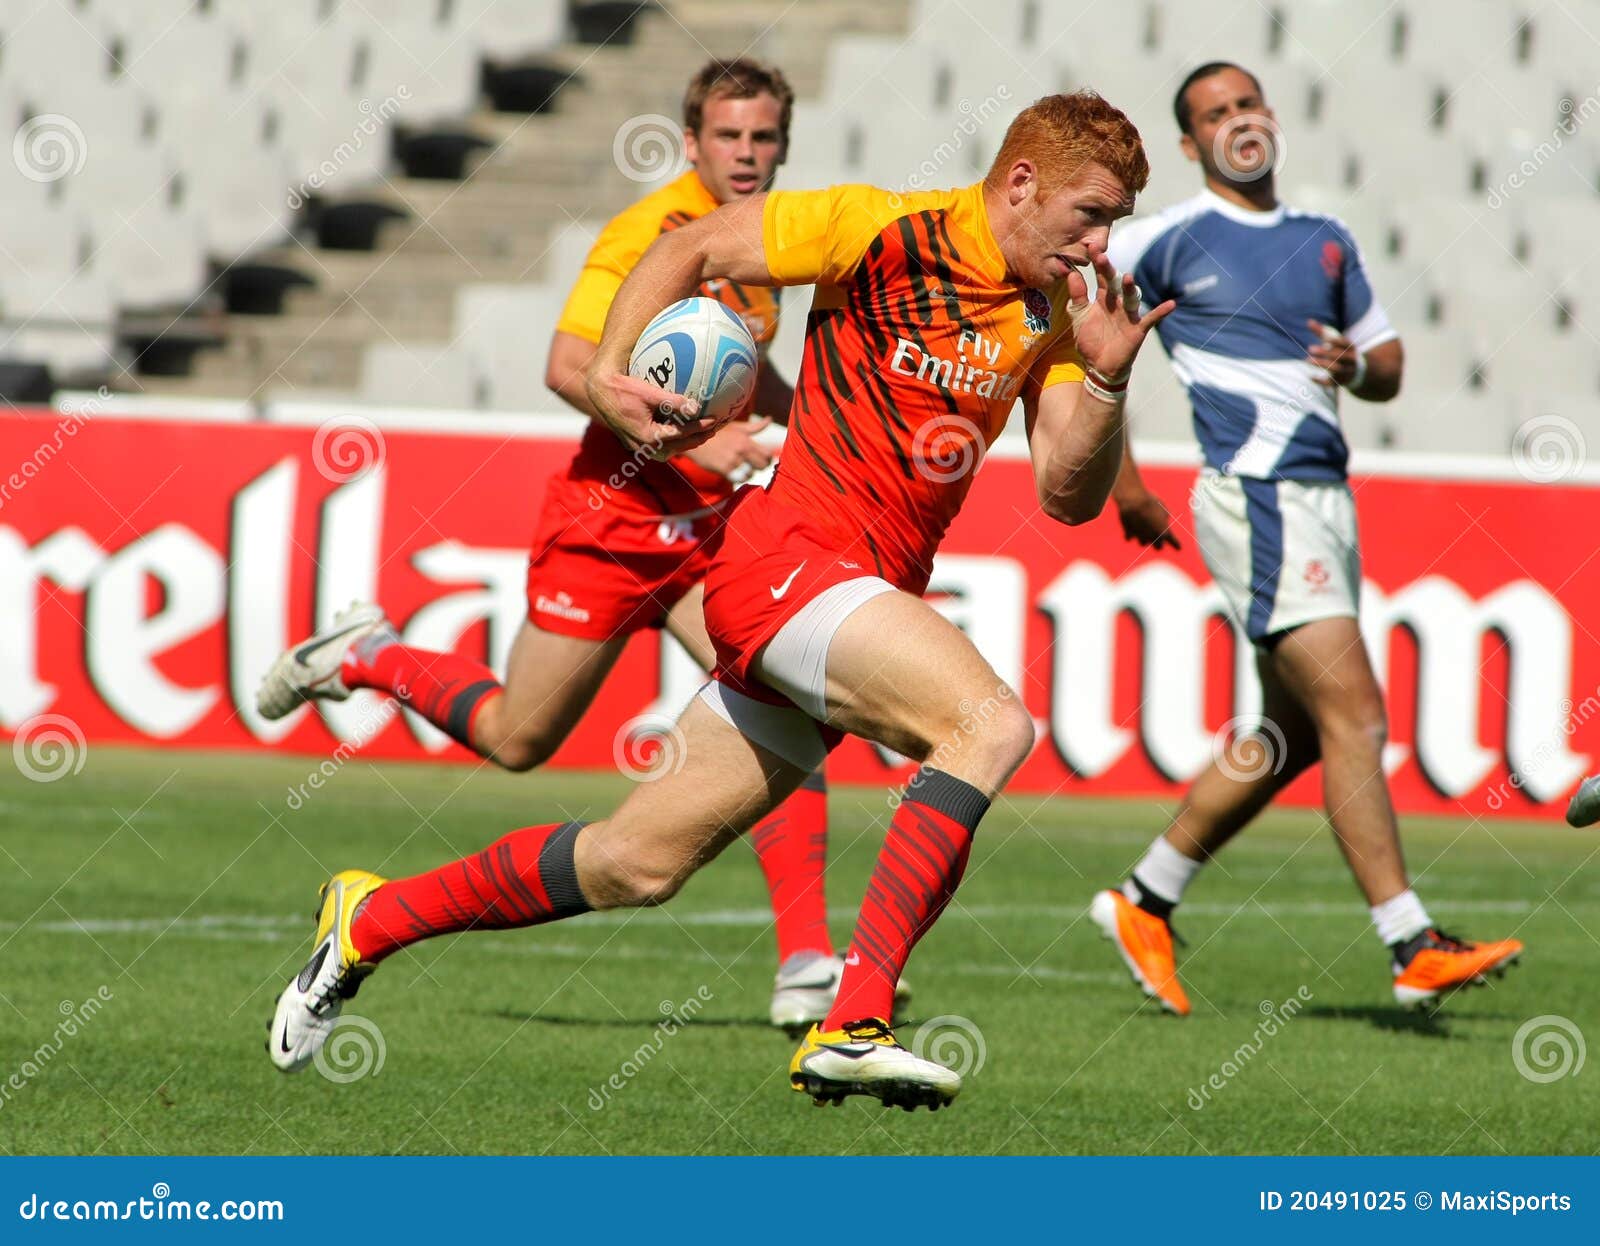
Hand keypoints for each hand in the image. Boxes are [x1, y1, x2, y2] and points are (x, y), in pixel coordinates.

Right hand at [585, 365, 719, 459]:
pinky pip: (660, 446)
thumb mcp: (649, 393)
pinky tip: (682, 431)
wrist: (599, 391)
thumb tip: (696, 407)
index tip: (714, 420)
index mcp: (649, 436)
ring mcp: (639, 447)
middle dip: (698, 439)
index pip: (681, 434)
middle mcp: (644, 446)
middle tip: (714, 429)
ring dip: (686, 443)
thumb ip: (673, 402)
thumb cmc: (623, 388)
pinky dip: (673, 440)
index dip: (700, 427)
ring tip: (702, 433)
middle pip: (678, 447)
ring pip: (670, 450)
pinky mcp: (636, 442)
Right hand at [684, 416, 773, 481]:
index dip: (767, 458)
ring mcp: (732, 461)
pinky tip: (733, 472)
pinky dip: (738, 477)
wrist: (695, 437)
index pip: (767, 454)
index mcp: (746, 440)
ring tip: (741, 468)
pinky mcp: (723, 470)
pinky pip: (738, 479)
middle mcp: (741, 451)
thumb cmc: (718, 431)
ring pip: (750, 474)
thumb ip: (755, 427)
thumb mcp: (737, 427)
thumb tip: (770, 419)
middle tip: (752, 465)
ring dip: (747, 472)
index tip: (762, 459)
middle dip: (759, 466)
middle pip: (762, 466)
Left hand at [1066, 241, 1175, 378]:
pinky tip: (1171, 304)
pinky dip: (1161, 312)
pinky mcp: (1138, 329)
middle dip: (1108, 270)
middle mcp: (1117, 303)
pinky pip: (1151, 319)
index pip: (1101, 276)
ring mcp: (1129, 315)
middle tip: (1101, 257)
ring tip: (1127, 278)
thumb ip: (1077, 297)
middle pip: (1114, 283)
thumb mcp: (1080, 317)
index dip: (1096, 263)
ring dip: (1129, 288)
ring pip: (1131, 297)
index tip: (1090, 247)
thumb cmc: (1091, 341)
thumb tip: (1071, 274)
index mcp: (1103, 298)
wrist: (1099, 367)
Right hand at [1116, 488, 1180, 548]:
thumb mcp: (1162, 507)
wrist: (1133, 501)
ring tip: (1141, 527)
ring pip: (1143, 543)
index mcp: (1165, 531)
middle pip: (1158, 547)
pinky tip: (1130, 527)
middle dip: (1158, 542)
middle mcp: (1154, 537)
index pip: (1173, 542)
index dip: (1176, 544)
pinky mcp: (1129, 534)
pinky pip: (1130, 537)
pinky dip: (1130, 533)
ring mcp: (1141, 537)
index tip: (1179, 547)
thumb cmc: (1150, 501)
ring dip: (1143, 537)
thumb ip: (1163, 516)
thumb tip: (1161, 520)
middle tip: (1156, 536)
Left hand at [1306, 319, 1359, 387]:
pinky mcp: (1341, 382)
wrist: (1360, 373)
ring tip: (1307, 360)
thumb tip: (1308, 321)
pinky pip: (1332, 383)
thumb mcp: (1337, 342)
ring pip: (1335, 368)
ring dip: (1321, 364)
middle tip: (1310, 348)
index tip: (1324, 339)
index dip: (1335, 341)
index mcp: (1350, 348)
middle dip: (1325, 352)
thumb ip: (1323, 332)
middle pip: (1338, 356)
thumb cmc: (1342, 352)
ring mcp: (1346, 372)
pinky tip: (1311, 377)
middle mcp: (1350, 360)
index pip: (1344, 344)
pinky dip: (1321, 381)